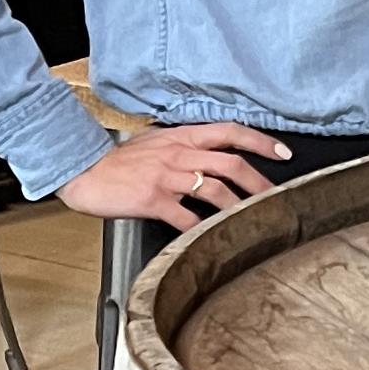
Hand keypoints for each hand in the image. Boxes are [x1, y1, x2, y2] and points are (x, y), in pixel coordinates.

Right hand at [53, 123, 288, 232]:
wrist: (85, 172)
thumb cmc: (120, 161)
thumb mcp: (156, 142)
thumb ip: (184, 145)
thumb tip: (211, 152)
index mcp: (182, 136)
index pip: (230, 131)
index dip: (260, 141)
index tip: (283, 153)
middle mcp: (179, 153)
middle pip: (230, 163)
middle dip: (259, 180)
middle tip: (278, 196)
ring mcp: (167, 176)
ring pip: (214, 189)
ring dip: (239, 205)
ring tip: (254, 219)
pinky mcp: (153, 200)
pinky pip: (186, 217)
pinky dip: (203, 228)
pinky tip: (214, 238)